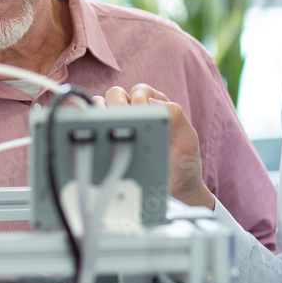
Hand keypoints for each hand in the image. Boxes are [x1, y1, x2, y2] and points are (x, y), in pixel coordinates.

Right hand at [93, 85, 214, 209]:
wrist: (174, 192)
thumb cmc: (183, 164)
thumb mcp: (187, 139)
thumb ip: (175, 115)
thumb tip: (151, 101)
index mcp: (156, 105)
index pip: (140, 90)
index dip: (137, 98)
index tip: (140, 111)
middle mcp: (135, 112)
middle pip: (116, 94)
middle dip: (117, 103)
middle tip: (122, 119)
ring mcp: (120, 126)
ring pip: (100, 105)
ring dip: (102, 113)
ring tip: (109, 127)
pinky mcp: (108, 140)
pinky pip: (94, 125)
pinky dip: (94, 126)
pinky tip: (101, 135)